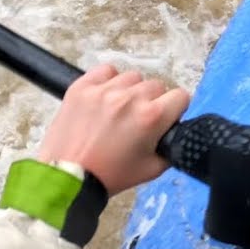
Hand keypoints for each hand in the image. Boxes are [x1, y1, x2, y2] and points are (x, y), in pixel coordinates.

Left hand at [38, 64, 189, 193]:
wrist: (68, 178)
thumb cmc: (110, 176)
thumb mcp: (153, 169)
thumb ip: (172, 146)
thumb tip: (176, 129)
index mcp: (151, 117)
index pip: (180, 96)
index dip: (176, 109)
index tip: (166, 117)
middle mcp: (130, 98)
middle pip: (156, 85)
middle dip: (152, 102)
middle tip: (138, 121)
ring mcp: (104, 90)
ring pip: (132, 78)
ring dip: (130, 91)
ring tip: (118, 112)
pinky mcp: (82, 87)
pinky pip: (106, 71)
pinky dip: (108, 81)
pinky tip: (105, 99)